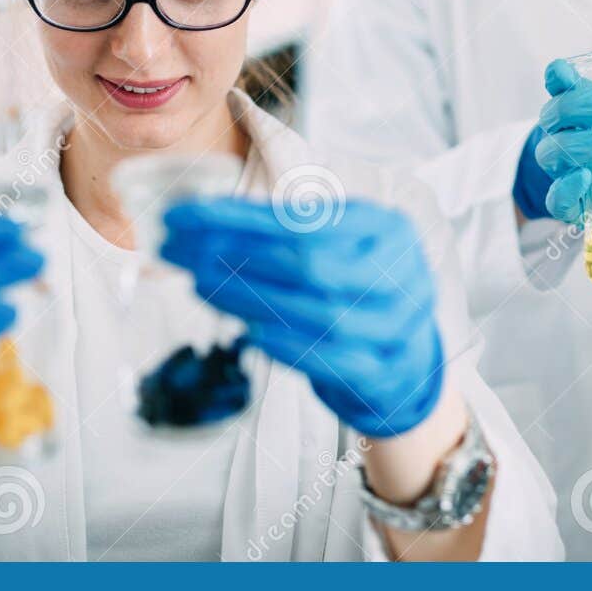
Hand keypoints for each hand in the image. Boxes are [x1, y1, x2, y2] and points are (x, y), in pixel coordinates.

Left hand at [159, 197, 444, 437]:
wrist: (408, 357)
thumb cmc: (359, 290)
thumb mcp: (338, 246)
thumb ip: (284, 233)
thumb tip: (199, 222)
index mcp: (387, 229)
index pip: (304, 219)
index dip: (239, 219)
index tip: (184, 216)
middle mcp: (401, 273)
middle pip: (311, 263)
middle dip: (239, 256)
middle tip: (183, 253)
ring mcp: (399, 325)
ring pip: (320, 312)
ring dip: (251, 300)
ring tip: (201, 285)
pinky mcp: (387, 373)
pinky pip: (335, 361)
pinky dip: (289, 347)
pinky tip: (250, 334)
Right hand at [534, 41, 591, 287]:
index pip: (569, 92)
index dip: (559, 79)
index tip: (564, 73)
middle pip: (552, 120)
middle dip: (567, 108)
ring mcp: (587, 180)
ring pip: (549, 155)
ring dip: (568, 144)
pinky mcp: (589, 215)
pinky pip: (558, 201)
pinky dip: (564, 188)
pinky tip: (583, 179)